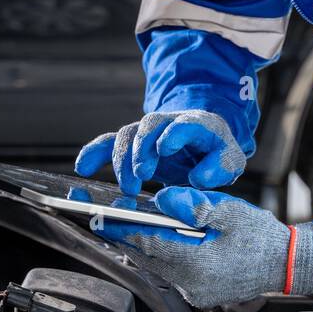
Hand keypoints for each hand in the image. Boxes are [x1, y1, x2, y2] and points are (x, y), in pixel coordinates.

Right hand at [75, 110, 244, 194]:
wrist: (201, 139)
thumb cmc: (215, 152)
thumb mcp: (229, 160)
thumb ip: (221, 167)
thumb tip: (199, 178)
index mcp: (196, 123)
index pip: (185, 122)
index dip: (174, 132)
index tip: (165, 148)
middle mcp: (167, 122)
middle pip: (149, 125)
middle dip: (142, 150)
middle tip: (142, 176)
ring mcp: (146, 132)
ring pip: (127, 135)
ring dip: (123, 160)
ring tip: (129, 189)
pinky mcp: (131, 145)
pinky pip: (108, 143)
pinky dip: (94, 153)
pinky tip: (83, 168)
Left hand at [95, 186, 312, 307]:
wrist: (285, 263)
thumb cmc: (261, 237)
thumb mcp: (229, 211)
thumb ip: (193, 204)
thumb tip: (162, 198)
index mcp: (198, 262)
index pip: (147, 243)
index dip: (119, 227)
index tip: (97, 213)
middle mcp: (191, 282)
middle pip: (142, 256)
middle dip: (117, 233)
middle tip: (92, 212)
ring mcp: (192, 289)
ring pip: (150, 264)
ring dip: (132, 243)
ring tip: (112, 220)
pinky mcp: (195, 290)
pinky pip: (163, 270)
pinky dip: (151, 252)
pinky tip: (143, 236)